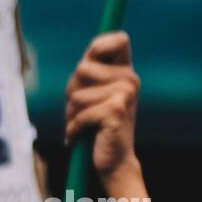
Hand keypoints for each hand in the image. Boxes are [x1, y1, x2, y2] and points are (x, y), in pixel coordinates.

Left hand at [64, 31, 140, 182]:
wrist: (113, 162)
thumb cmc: (95, 128)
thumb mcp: (90, 96)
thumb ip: (87, 76)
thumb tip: (82, 62)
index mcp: (125, 72)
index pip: (118, 39)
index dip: (99, 45)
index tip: (89, 63)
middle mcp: (130, 79)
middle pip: (82, 68)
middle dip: (72, 92)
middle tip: (80, 110)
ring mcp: (125, 93)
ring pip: (76, 94)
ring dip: (71, 114)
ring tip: (82, 125)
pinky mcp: (116, 110)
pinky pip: (80, 114)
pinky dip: (73, 129)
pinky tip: (79, 137)